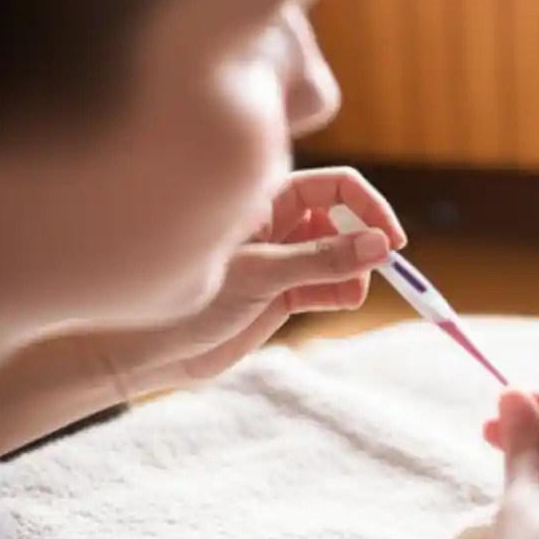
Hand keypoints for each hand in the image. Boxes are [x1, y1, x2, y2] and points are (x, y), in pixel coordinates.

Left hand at [85, 166, 404, 397]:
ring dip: (355, 271)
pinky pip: (328, 284)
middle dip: (365, 241)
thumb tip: (380, 245)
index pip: (336, 186)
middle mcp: (277, 222)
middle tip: (380, 268)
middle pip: (344, 218)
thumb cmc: (187, 302)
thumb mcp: (262, 275)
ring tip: (350, 294)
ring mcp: (282, 257)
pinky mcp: (283, 291)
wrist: (147, 352)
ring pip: (340, 254)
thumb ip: (322, 260)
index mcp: (264, 198)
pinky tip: (341, 302)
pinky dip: (342, 292)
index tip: (390, 240)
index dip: (369, 207)